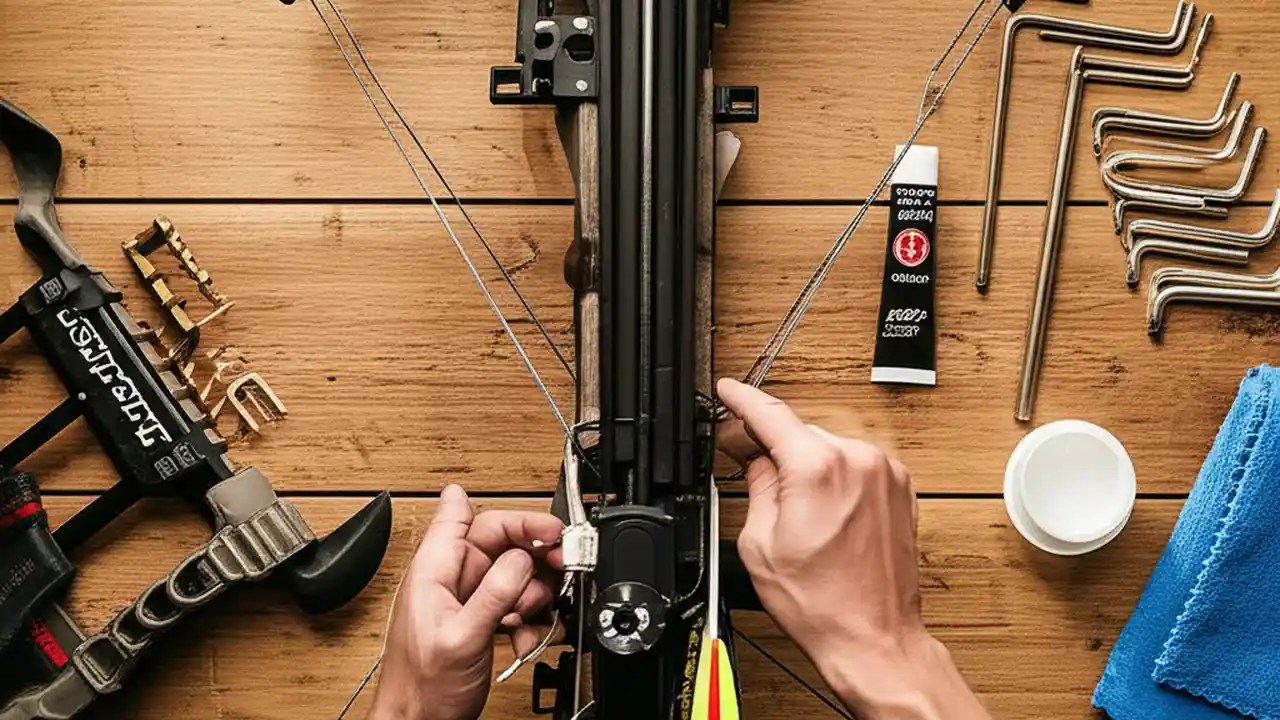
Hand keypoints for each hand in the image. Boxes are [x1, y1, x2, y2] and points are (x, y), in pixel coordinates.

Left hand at [369, 485, 564, 719]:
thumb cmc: (422, 689)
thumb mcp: (461, 637)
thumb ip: (492, 593)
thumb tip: (522, 557)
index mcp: (435, 571)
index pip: (471, 518)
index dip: (513, 517)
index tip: (547, 529)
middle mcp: (452, 580)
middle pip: (504, 544)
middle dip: (536, 557)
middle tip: (559, 569)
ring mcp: (469, 600)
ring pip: (517, 575)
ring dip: (534, 595)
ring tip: (527, 618)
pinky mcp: (484, 621)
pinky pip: (519, 605)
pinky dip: (531, 621)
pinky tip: (525, 637)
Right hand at [716, 378, 989, 719]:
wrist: (873, 637)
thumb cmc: (823, 604)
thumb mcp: (760, 544)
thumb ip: (758, 487)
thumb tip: (757, 461)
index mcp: (818, 468)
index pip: (770, 413)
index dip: (741, 399)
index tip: (728, 391)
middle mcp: (858, 461)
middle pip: (800, 432)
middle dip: (772, 445)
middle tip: (747, 464)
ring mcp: (884, 473)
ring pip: (829, 447)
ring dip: (807, 465)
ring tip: (792, 509)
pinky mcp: (900, 489)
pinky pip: (855, 466)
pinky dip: (835, 477)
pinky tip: (821, 512)